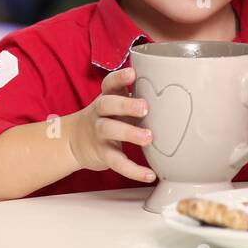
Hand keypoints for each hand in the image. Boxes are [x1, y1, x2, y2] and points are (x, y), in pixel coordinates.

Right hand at [66, 67, 156, 183]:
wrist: (75, 141)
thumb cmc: (107, 117)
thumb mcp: (116, 102)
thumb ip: (135, 95)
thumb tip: (172, 89)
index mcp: (107, 96)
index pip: (109, 83)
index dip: (119, 78)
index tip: (132, 72)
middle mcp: (100, 113)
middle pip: (107, 104)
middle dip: (125, 104)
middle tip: (144, 107)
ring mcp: (99, 133)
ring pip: (109, 130)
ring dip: (129, 133)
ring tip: (148, 138)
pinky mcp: (102, 154)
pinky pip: (116, 162)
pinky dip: (133, 170)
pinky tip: (149, 175)